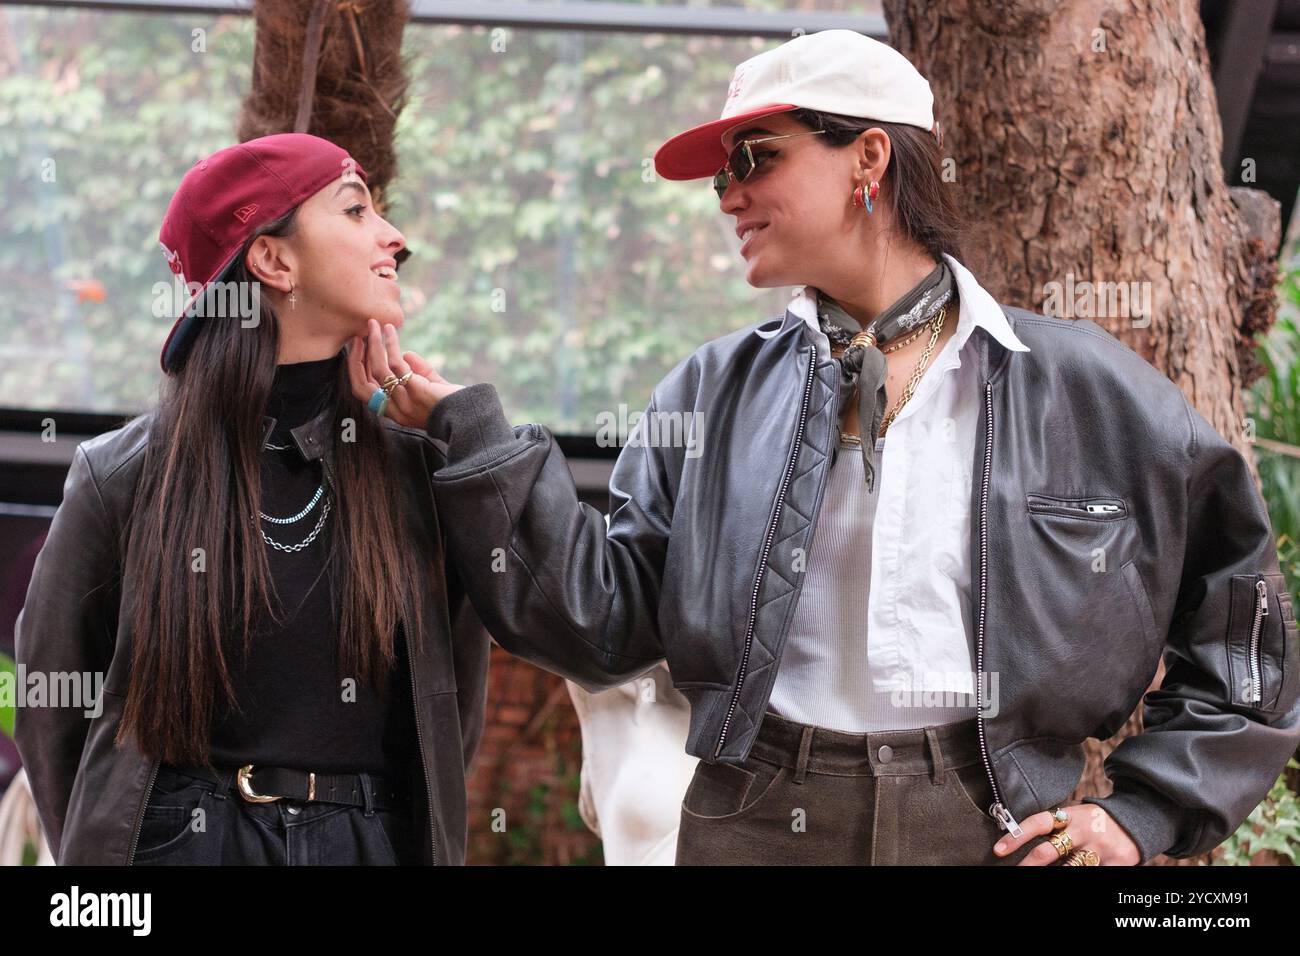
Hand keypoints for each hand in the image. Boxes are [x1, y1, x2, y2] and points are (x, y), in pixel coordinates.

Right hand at [347, 319, 463, 427]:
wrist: (471, 416)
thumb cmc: (454, 403)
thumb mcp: (431, 388)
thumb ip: (418, 372)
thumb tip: (405, 354)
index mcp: (396, 413)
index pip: (365, 392)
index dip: (357, 370)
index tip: (357, 351)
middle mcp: (396, 410)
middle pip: (361, 384)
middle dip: (356, 358)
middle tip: (357, 337)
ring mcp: (405, 401)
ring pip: (377, 369)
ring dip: (373, 344)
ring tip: (373, 325)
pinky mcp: (416, 389)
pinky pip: (396, 363)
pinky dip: (390, 344)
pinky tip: (389, 330)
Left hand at [992, 803, 1140, 865]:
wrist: (1135, 820)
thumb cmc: (1094, 823)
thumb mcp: (1074, 818)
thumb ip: (1054, 830)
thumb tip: (1024, 847)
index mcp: (1068, 816)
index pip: (1036, 823)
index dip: (1016, 836)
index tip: (998, 850)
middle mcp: (1081, 830)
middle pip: (1047, 851)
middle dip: (1028, 865)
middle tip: (1016, 871)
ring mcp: (1099, 847)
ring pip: (1069, 869)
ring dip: (1056, 874)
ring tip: (1048, 874)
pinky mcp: (1117, 862)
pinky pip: (1093, 875)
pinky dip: (1082, 877)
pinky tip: (1077, 873)